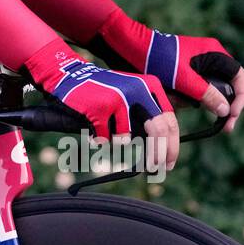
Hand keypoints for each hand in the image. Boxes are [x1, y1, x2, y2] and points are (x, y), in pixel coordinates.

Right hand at [26, 40, 178, 169]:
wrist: (72, 75)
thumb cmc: (104, 91)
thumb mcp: (132, 94)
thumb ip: (148, 115)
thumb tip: (163, 150)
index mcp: (150, 86)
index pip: (169, 121)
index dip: (172, 146)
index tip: (169, 164)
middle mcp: (138, 89)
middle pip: (158, 131)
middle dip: (158, 155)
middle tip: (155, 169)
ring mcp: (119, 97)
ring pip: (126, 139)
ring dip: (116, 143)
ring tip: (107, 135)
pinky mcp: (100, 107)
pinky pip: (105, 138)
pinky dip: (100, 140)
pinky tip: (94, 132)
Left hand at [97, 9, 243, 131]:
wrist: (130, 48)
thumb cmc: (157, 58)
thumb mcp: (183, 78)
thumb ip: (205, 94)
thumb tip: (226, 110)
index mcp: (214, 53)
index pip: (239, 76)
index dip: (241, 96)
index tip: (233, 114)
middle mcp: (209, 58)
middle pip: (225, 87)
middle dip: (218, 105)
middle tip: (221, 126)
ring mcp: (197, 66)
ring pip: (207, 92)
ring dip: (196, 102)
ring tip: (177, 100)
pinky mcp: (184, 74)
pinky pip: (192, 92)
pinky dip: (184, 99)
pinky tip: (171, 99)